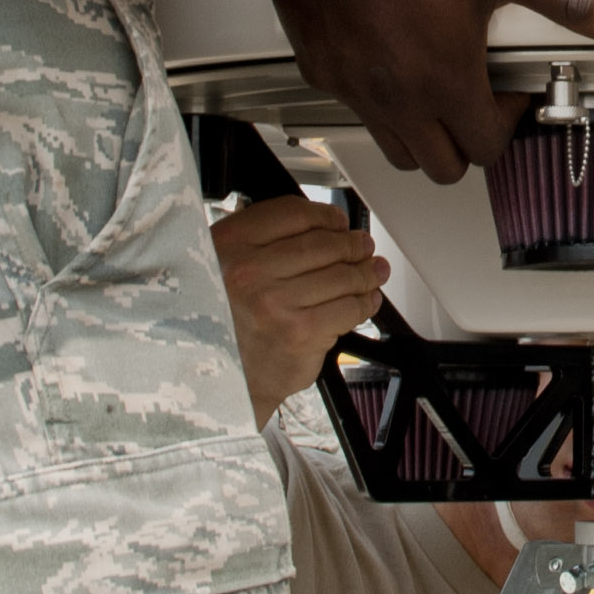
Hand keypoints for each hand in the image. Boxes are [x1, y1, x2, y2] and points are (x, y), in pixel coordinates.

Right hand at [212, 193, 391, 428]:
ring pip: (341, 275)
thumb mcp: (224, 265)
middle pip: (323, 244)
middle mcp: (248, 271)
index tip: (339, 222)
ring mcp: (275, 303)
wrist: (220, 379)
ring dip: (366, 272)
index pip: (294, 214)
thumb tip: (325, 225)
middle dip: (352, 245)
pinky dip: (365, 303)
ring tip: (374, 271)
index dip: (326, 216)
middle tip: (363, 246)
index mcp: (229, 244)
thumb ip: (262, 238)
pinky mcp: (300, 333)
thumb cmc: (226, 321)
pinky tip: (368, 300)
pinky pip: (347, 308)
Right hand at [268, 0, 593, 184]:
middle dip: (466, 144)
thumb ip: (566, 0)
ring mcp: (357, 93)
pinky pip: (355, 110)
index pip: (486, 149)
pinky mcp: (323, 74)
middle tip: (475, 102)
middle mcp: (399, 102)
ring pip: (396, 149)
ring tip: (435, 91)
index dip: (507, 127)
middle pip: (440, 167)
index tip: (508, 94)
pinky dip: (376, 103)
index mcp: (447, 83)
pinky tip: (387, 64)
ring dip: (421, 136)